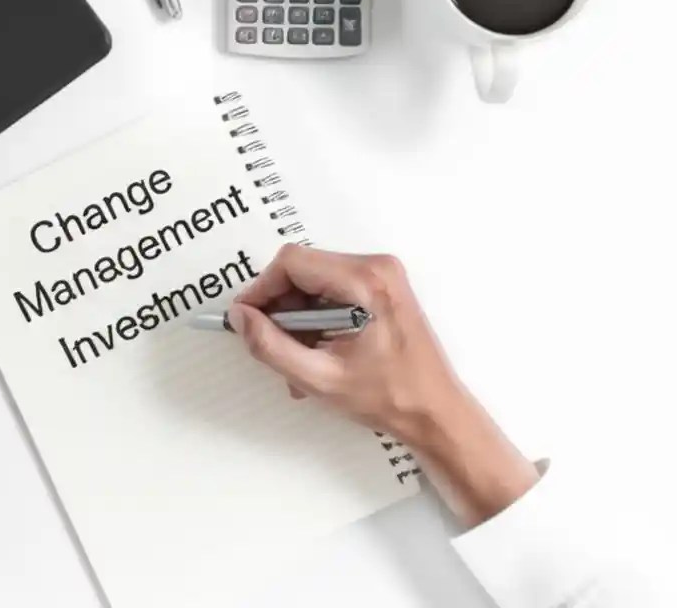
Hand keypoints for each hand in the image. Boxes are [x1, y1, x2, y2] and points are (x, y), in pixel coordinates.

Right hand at [229, 245, 538, 527]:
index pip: (292, 263)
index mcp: (366, 281)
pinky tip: (314, 353)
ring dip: (295, 318)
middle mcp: (376, 268)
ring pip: (312, 282)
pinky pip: (330, 291)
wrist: (436, 412)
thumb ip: (271, 345)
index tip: (245, 319)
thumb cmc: (390, 397)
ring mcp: (382, 276)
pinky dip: (314, 319)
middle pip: (302, 269)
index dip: (261, 290)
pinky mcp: (381, 288)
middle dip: (279, 308)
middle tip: (269, 345)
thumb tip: (240, 318)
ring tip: (296, 360)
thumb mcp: (319, 377)